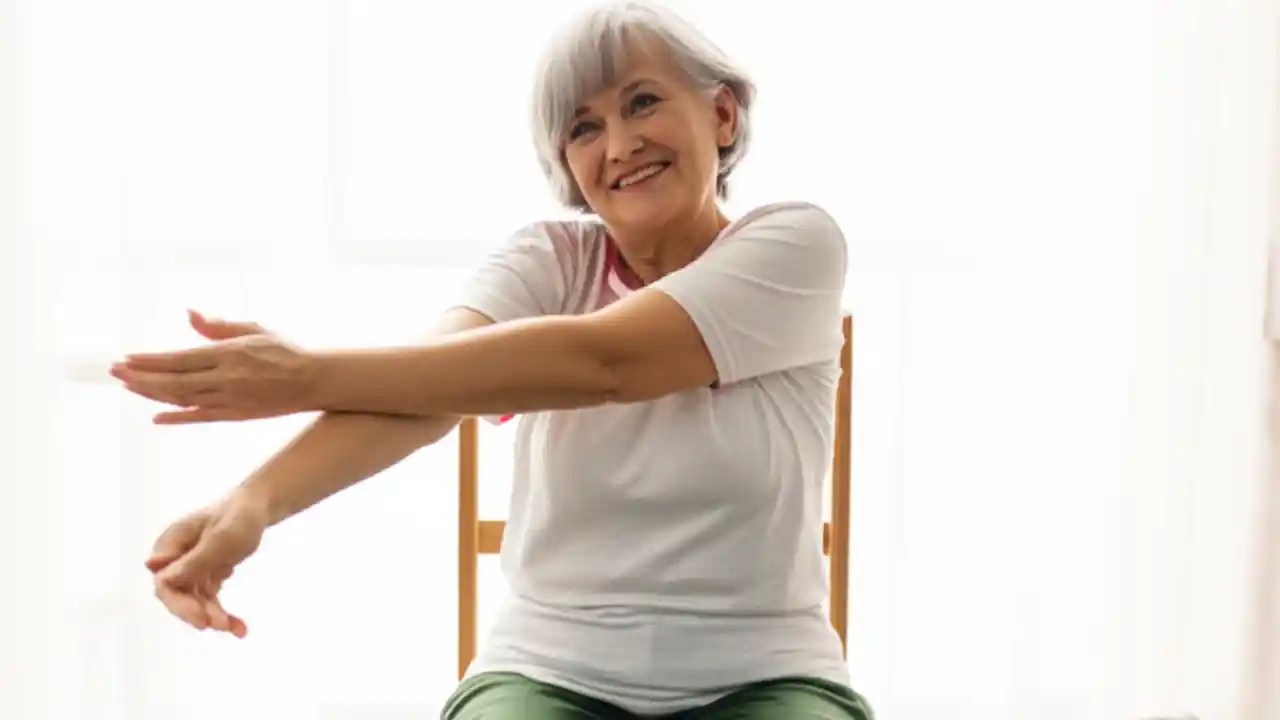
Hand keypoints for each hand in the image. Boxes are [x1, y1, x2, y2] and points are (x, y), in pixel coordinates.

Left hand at [111, 309, 317, 423]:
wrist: (314, 381)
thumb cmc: (285, 351)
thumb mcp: (254, 330)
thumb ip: (219, 326)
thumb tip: (189, 315)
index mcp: (230, 354)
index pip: (180, 358)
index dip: (150, 360)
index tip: (127, 358)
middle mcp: (227, 378)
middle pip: (174, 380)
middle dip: (141, 377)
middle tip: (116, 372)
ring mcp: (231, 399)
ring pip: (183, 399)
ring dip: (152, 394)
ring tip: (129, 387)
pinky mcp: (237, 415)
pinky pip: (200, 417)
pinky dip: (177, 417)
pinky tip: (156, 416)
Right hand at [147, 488, 269, 637]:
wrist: (257, 508)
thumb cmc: (237, 516)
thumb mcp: (220, 539)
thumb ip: (193, 560)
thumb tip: (160, 578)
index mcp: (170, 544)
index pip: (164, 582)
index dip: (180, 605)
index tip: (202, 620)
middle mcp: (174, 559)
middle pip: (177, 596)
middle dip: (198, 614)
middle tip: (221, 626)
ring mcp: (188, 569)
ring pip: (195, 602)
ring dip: (214, 618)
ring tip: (237, 630)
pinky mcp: (203, 576)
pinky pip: (209, 601)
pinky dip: (223, 614)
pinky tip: (240, 629)